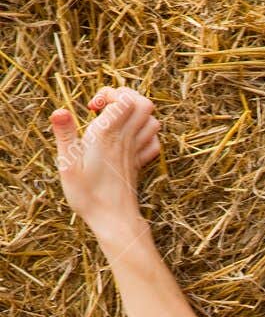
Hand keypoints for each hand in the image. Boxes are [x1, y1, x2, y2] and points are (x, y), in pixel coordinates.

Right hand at [48, 85, 161, 232]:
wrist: (114, 222)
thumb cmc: (88, 196)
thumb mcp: (68, 166)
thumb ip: (65, 135)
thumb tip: (59, 110)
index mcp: (107, 136)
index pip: (123, 98)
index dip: (109, 94)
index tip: (92, 107)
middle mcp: (125, 140)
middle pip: (142, 103)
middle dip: (124, 97)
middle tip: (106, 109)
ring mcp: (136, 152)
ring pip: (152, 120)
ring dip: (135, 114)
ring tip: (116, 121)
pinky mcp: (140, 163)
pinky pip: (153, 141)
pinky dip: (145, 134)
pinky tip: (128, 139)